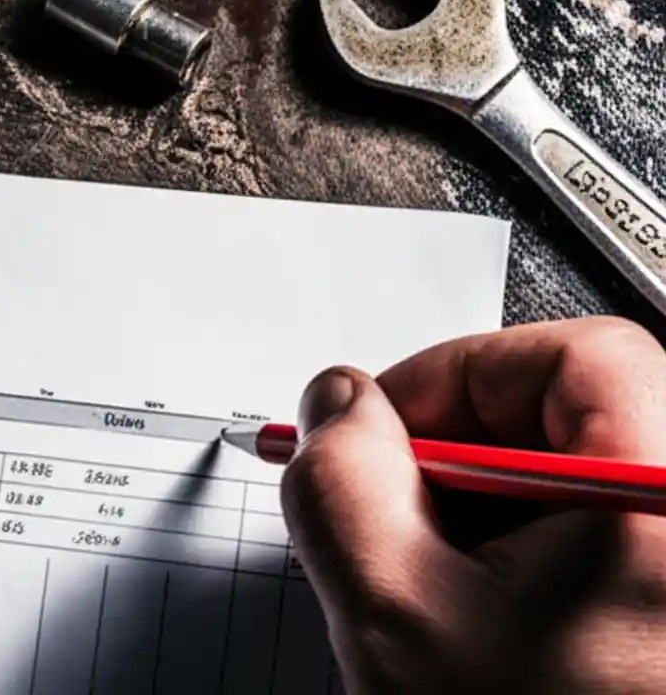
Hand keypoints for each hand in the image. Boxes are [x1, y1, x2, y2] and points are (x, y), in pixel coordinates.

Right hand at [283, 317, 665, 693]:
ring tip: (431, 589)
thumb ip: (342, 481)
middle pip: (571, 414)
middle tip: (387, 513)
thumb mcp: (396, 613)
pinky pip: (588, 533)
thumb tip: (335, 405)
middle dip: (450, 454)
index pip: (573, 355)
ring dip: (476, 513)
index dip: (453, 374)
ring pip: (570, 479)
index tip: (375, 425)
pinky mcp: (660, 606)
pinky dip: (514, 554)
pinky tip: (476, 614)